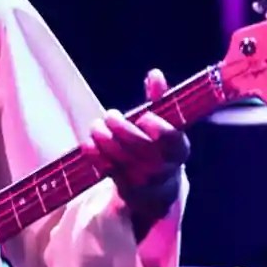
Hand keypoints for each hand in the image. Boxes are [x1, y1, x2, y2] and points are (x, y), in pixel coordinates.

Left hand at [82, 69, 189, 227]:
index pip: (173, 141)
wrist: (156, 188)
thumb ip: (160, 100)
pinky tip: (88, 144)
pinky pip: (110, 173)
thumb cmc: (158, 147)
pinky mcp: (127, 192)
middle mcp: (166, 170)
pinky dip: (97, 158)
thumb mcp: (163, 124)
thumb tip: (155, 74)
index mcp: (179, 150)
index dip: (159, 128)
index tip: (143, 116)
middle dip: (125, 131)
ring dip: (107, 143)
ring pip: (126, 164)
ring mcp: (146, 184)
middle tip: (110, 115)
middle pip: (145, 151)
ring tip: (96, 126)